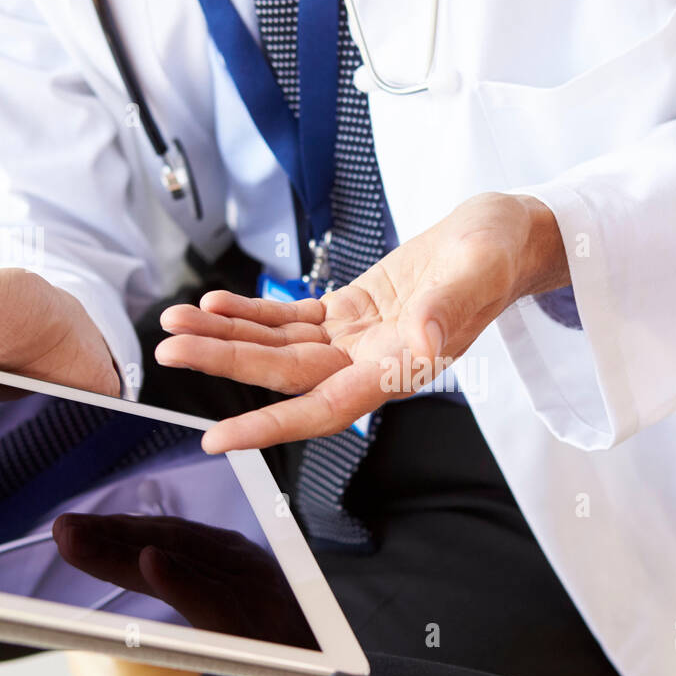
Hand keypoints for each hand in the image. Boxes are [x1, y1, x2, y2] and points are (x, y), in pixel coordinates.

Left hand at [52, 513, 315, 647]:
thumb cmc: (289, 651)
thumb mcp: (236, 622)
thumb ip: (194, 590)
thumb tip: (141, 563)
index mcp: (237, 565)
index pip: (171, 540)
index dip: (121, 532)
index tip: (73, 529)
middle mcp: (247, 569)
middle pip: (171, 543)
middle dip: (112, 535)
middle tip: (62, 529)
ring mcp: (256, 592)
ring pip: (182, 563)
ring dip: (126, 548)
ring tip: (78, 539)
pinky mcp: (261, 622)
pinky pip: (213, 599)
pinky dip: (181, 579)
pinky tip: (149, 564)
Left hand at [153, 193, 567, 452]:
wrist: (506, 237)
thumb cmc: (498, 255)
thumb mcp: (477, 274)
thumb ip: (445, 310)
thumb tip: (419, 342)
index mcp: (401, 367)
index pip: (325, 408)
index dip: (271, 426)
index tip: (219, 439)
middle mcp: (373, 362)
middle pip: (286, 374)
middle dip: (225, 363)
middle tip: (170, 350)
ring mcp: (359, 339)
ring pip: (281, 347)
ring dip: (228, 336)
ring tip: (176, 322)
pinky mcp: (353, 312)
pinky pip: (293, 320)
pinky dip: (254, 313)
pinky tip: (218, 304)